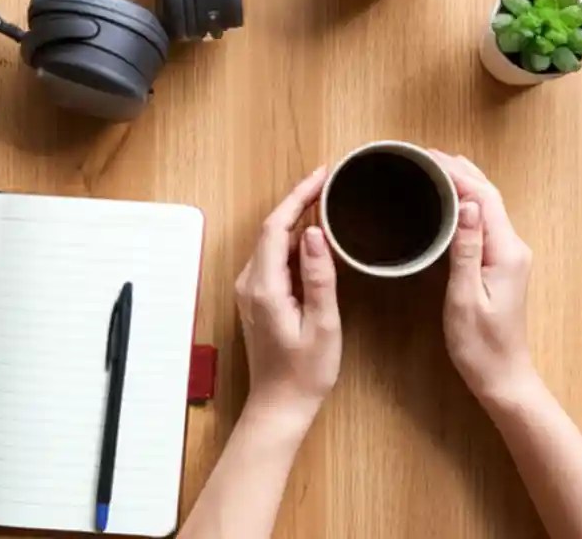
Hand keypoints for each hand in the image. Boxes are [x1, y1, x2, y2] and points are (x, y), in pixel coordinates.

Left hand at [233, 167, 340, 427]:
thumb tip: (315, 233)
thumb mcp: (323, 324)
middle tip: (330, 182)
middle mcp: (250, 283)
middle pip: (271, 229)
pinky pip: (274, 258)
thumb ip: (319, 276)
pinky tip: (314, 237)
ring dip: (296, 219)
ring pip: (272, 242)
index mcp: (265, 286)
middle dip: (299, 201)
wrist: (279, 406)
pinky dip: (292, 241)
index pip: (276, 227)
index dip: (298, 196)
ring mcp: (251, 290)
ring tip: (326, 200)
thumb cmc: (305, 372)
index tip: (322, 175)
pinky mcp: (257, 298)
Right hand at [430, 150, 537, 404]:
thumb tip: (469, 205)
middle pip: (489, 195)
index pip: (484, 198)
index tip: (427, 156)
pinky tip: (447, 200)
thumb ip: (467, 250)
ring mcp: (509, 254)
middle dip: (459, 170)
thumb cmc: (480, 345)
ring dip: (463, 183)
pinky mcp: (502, 263)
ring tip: (432, 167)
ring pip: (488, 206)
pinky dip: (466, 203)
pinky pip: (485, 222)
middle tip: (424, 155)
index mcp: (506, 252)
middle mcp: (513, 247)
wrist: (503, 376)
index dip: (457, 173)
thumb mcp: (465, 299)